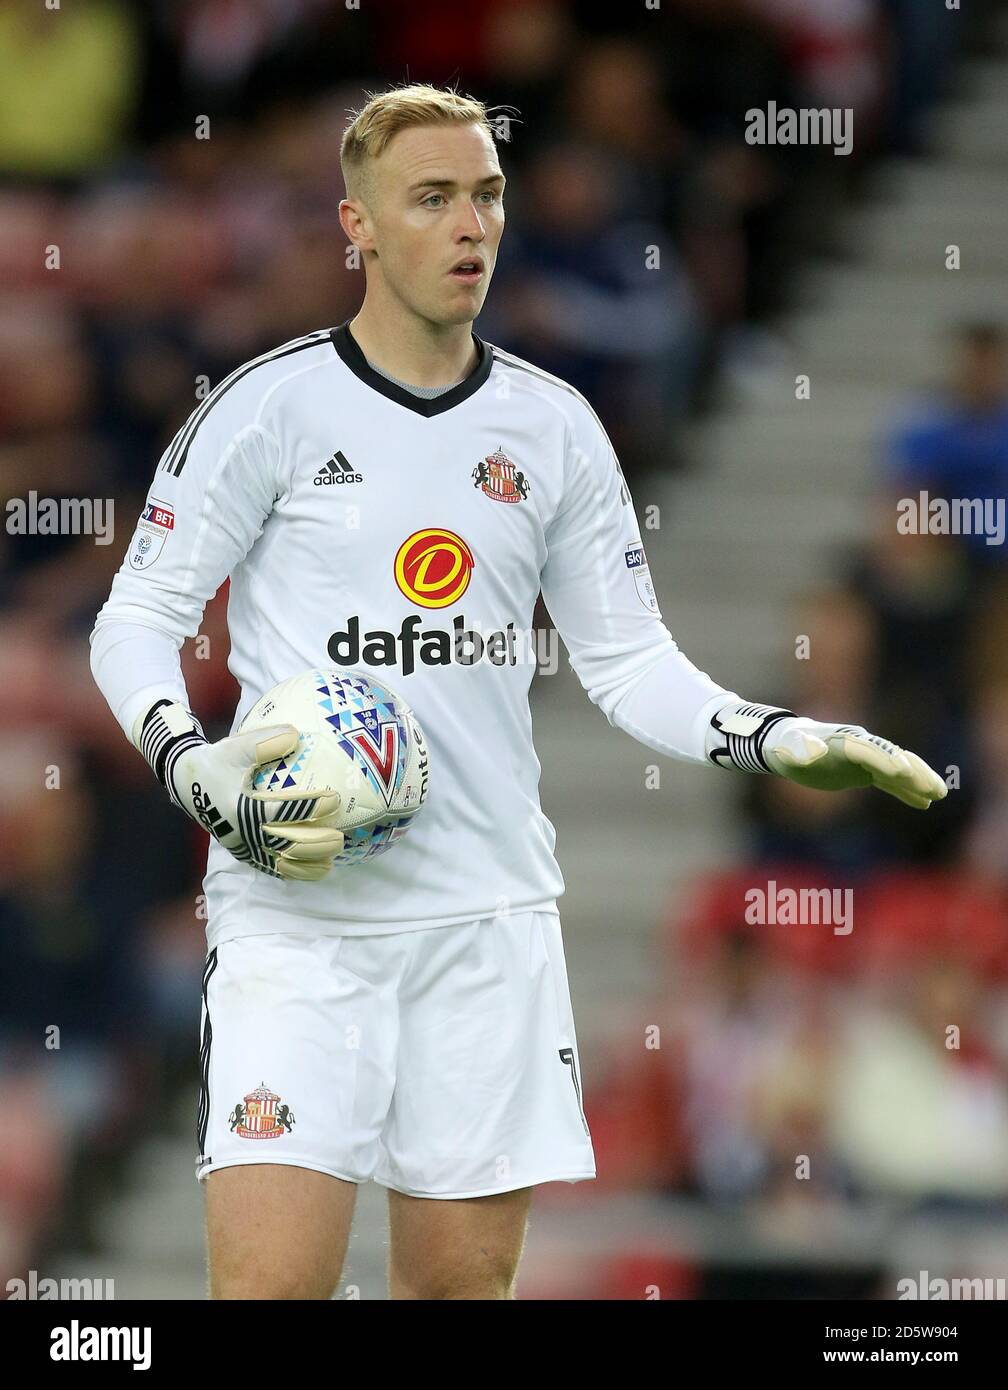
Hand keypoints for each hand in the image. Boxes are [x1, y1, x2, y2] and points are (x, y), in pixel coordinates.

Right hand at [134, 701, 344, 878]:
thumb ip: (263, 743)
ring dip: (307, 863)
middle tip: (340, 838)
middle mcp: (241, 831)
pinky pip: (269, 868)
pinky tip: (312, 872)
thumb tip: (295, 735)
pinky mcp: (241, 852)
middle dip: (315, 843)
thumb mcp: (234, 748)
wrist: (186, 784)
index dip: (309, 807)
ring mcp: (241, 845)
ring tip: (332, 861)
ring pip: (279, 861)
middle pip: (285, 843)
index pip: (281, 810)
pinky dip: (291, 872)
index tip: (334, 799)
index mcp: (239, 806)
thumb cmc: (215, 762)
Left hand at [762, 717, 947, 809]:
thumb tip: (813, 750)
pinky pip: (890, 781)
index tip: (902, 772)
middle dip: (914, 772)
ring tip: (939, 794)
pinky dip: (906, 790)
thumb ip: (801, 749)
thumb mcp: (790, 750)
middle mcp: (861, 746)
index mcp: (845, 740)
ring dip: (918, 780)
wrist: (789, 745)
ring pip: (898, 768)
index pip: (868, 750)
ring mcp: (866, 758)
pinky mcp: (865, 771)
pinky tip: (924, 803)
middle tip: (935, 788)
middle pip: (892, 758)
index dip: (884, 760)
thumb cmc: (787, 747)